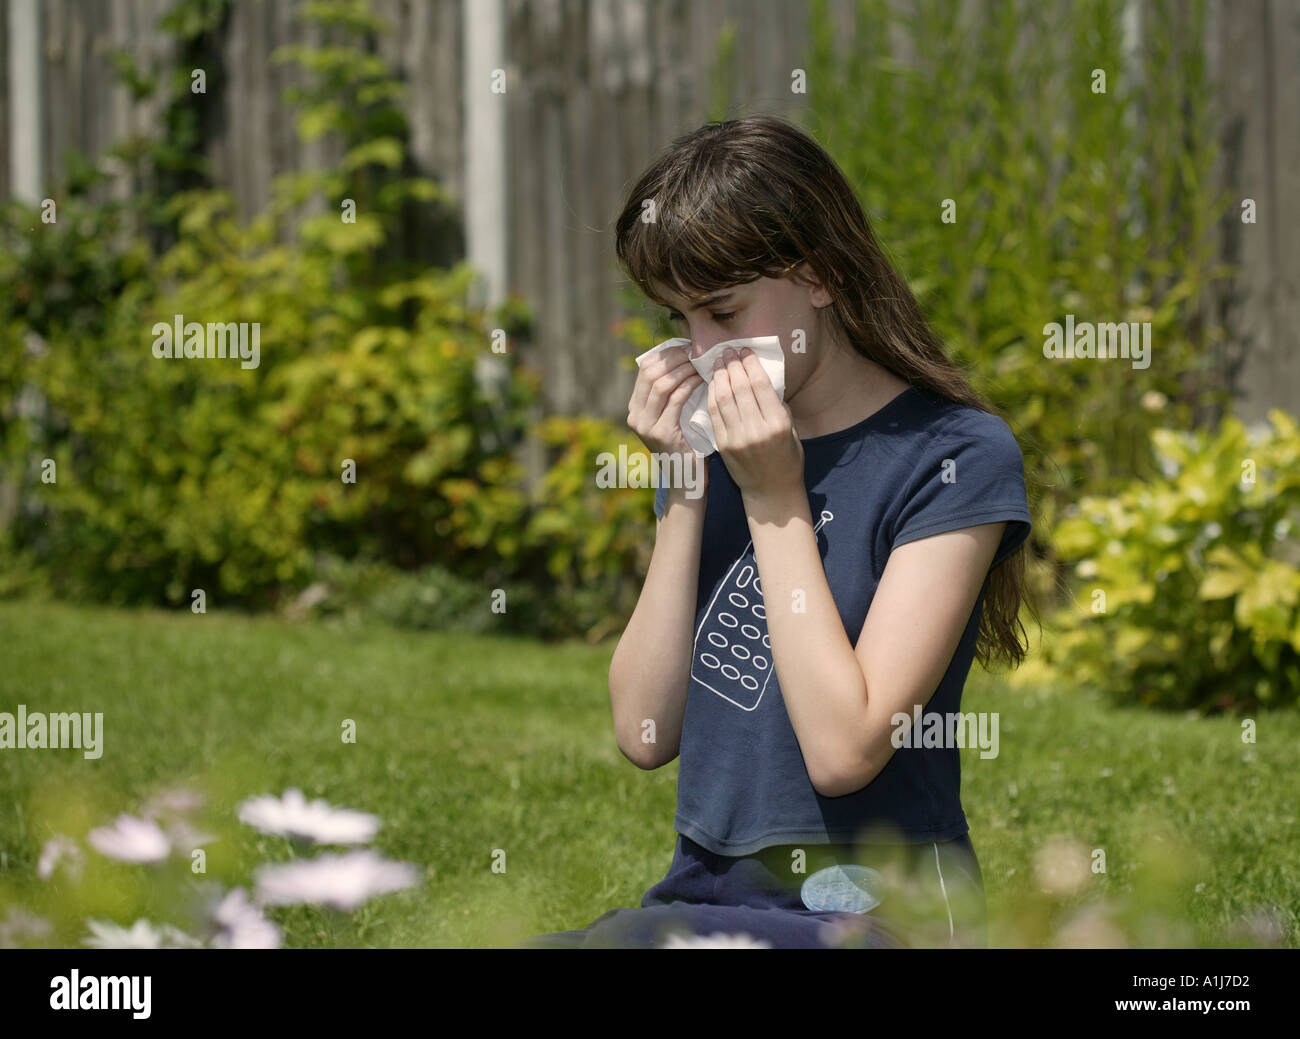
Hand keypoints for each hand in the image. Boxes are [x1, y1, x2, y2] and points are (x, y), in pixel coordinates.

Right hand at [628, 345, 708, 494]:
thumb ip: (672, 393)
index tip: (686, 346)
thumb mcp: (673, 416)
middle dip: (675, 358)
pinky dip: (690, 385)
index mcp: (634, 409)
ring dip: (684, 369)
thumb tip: (685, 356)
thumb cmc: (686, 446)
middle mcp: (635, 416)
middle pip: (651, 373)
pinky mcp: (661, 433)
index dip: (666, 354)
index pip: (645, 369)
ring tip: (701, 363)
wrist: (686, 482)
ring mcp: (645, 426)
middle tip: (696, 351)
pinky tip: (702, 380)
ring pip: (662, 384)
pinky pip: (676, 399)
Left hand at [707, 346, 803, 503]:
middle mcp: (756, 430)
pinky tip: (713, 383)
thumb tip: (760, 376)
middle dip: (732, 365)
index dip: (750, 364)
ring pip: (723, 398)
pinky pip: (714, 413)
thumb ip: (777, 405)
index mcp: (778, 423)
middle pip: (739, 388)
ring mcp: (737, 438)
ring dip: (719, 376)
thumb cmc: (787, 458)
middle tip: (728, 351)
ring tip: (718, 362)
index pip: (760, 385)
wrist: (771, 491)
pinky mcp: (723, 445)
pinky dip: (712, 394)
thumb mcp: (791, 429)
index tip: (745, 350)